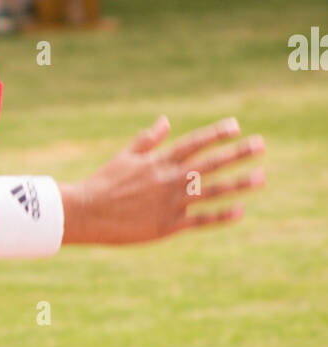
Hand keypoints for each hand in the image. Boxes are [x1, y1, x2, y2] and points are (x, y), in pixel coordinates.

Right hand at [61, 116, 265, 245]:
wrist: (85, 213)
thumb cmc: (103, 183)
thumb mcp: (125, 156)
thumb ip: (149, 140)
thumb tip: (166, 121)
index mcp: (158, 161)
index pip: (194, 143)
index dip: (216, 134)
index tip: (236, 127)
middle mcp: (169, 179)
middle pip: (211, 163)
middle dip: (238, 153)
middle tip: (261, 145)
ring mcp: (170, 203)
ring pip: (212, 191)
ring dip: (238, 184)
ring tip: (261, 177)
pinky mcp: (167, 225)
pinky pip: (200, 220)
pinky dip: (221, 215)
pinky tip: (240, 210)